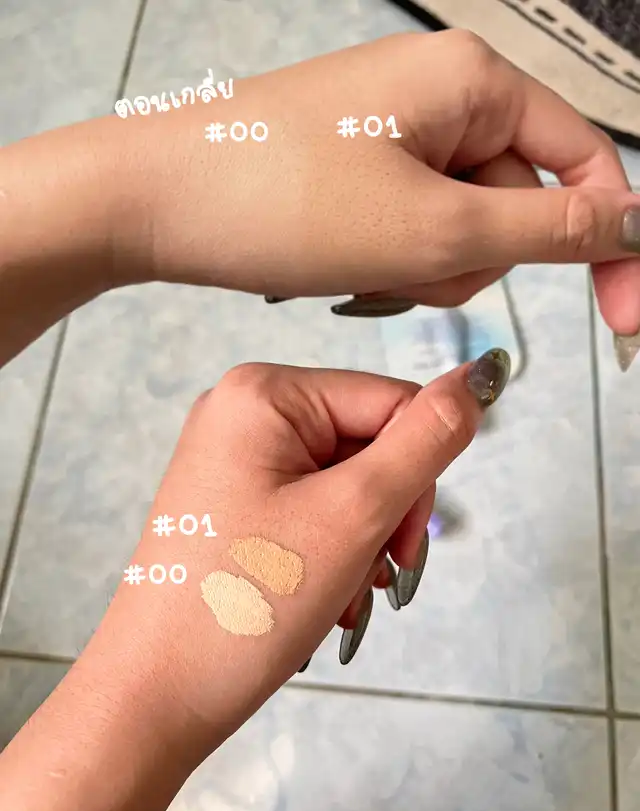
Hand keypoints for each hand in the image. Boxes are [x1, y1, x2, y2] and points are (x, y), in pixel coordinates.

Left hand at [98, 350, 508, 741]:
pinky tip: (325, 600)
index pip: (393, 402)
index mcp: (266, 393)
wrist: (157, 699)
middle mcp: (244, 414)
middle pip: (369, 445)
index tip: (407, 546)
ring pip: (347, 486)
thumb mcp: (353, 514)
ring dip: (364, 544)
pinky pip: (312, 511)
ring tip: (342, 599)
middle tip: (375, 578)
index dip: (418, 473)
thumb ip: (426, 442)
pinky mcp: (234, 504)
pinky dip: (334, 555)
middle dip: (386, 517)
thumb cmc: (249, 601)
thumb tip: (479, 377)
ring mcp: (234, 460)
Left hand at [123, 30, 639, 332]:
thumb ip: (543, 229)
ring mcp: (394, 131)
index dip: (609, 244)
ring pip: (458, 225)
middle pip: (513, 202)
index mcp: (475, 81)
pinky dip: (389, 259)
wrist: (157, 201)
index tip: (623, 319)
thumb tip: (626, 225)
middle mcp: (440, 93)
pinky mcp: (358, 166)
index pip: (585, 165)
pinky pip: (410, 225)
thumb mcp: (432, 227)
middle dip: (470, 256)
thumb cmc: (282, 199)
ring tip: (360, 261)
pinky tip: (342, 259)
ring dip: (424, 264)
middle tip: (405, 266)